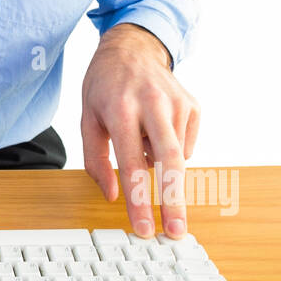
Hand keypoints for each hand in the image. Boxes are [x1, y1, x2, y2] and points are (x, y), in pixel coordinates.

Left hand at [80, 24, 199, 238]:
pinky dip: (170, 148)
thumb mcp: (87, 119)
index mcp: (120, 109)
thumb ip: (95, 160)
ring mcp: (177, 102)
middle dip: (174, 201)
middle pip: (169, 162)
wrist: (130, 49)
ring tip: (141, 137)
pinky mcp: (193, 104)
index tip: (145, 228)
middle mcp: (152, 104)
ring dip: (161, 163)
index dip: (139, 201)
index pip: (132, 165)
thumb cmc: (104, 88)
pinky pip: (185, 145)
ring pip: (178, 155)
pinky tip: (156, 127)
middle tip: (177, 232)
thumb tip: (113, 195)